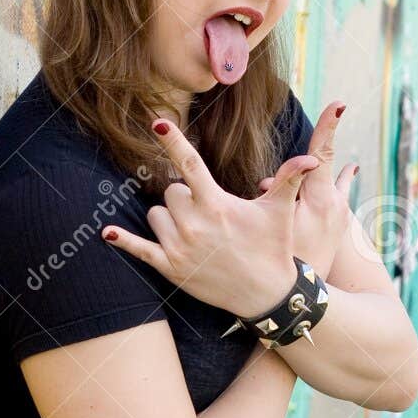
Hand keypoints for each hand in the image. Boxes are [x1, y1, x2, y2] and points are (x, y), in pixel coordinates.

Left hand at [100, 117, 322, 318]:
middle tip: (207, 213)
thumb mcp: (279, 212)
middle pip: (170, 192)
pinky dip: (123, 241)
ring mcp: (179, 247)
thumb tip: (311, 158)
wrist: (267, 295)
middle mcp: (194, 224)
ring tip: (194, 231)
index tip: (156, 122)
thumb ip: (289, 179)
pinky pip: (139, 249)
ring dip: (168, 218)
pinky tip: (106, 233)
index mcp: (217, 204)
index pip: (190, 164)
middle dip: (184, 197)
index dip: (173, 141)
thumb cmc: (273, 248)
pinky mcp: (170, 268)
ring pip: (155, 215)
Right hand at [255, 101, 357, 279]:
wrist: (309, 301)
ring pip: (336, 185)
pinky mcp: (340, 231)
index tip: (340, 103)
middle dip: (327, 142)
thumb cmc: (285, 263)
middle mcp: (336, 205)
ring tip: (347, 161)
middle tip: (337, 111)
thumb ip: (272, 197)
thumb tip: (269, 180)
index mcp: (319, 199)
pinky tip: (344, 181)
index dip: (329, 126)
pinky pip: (337, 202)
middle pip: (330, 166)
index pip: (322, 154)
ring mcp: (340, 219)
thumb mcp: (273, 227)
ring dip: (335, 172)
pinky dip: (336, 190)